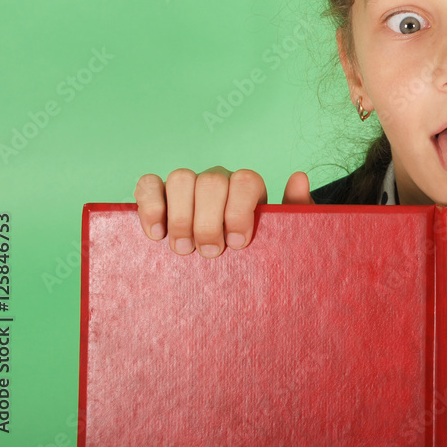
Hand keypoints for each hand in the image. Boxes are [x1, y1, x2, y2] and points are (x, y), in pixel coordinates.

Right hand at [134, 167, 315, 257]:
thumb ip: (296, 210)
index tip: (238, 244)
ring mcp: (188, 186)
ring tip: (183, 249)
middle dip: (209, 222)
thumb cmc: (258, 250)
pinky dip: (149, 206)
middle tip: (210, 253)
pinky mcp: (159, 195)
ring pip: (180, 178)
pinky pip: (148, 184)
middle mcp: (218, 181)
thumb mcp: (282, 236)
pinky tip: (156, 234)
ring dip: (180, 217)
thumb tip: (298, 177)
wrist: (232, 269)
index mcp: (248, 188)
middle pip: (211, 182)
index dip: (240, 212)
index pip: (246, 181)